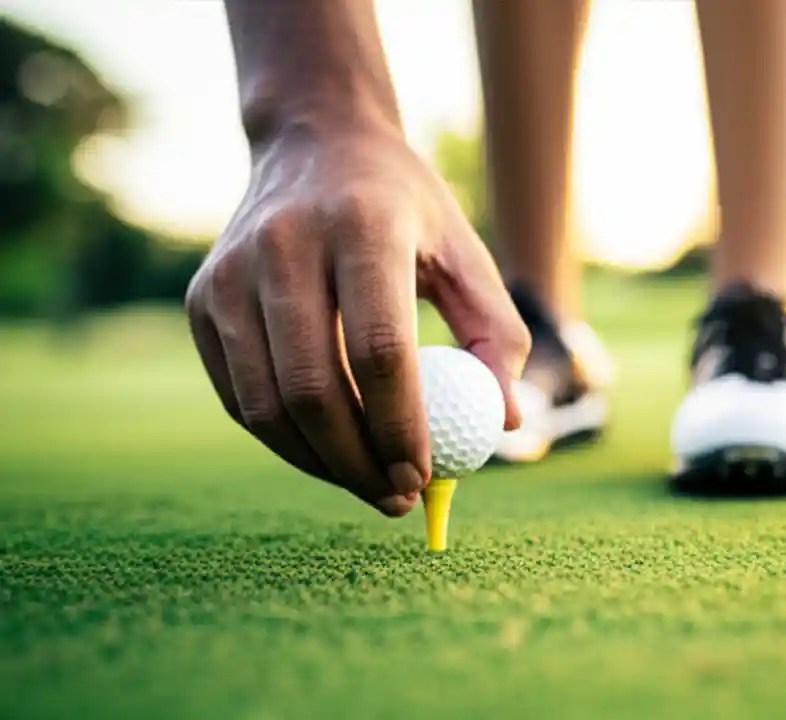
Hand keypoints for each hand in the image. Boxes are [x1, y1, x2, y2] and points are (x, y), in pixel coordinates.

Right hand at [185, 127, 529, 515]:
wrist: (314, 142)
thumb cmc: (405, 209)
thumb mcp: (466, 253)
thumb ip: (496, 336)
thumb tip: (503, 424)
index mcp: (362, 227)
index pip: (378, 349)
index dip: (401, 425)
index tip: (426, 475)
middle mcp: (284, 246)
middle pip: (314, 388)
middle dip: (359, 462)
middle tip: (399, 498)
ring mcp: (229, 274)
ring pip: (266, 405)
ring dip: (320, 464)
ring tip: (371, 487)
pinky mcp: (201, 299)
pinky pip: (239, 396)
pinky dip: (284, 441)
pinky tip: (329, 454)